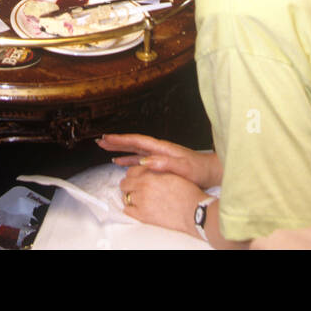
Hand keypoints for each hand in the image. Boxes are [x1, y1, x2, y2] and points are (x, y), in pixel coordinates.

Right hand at [98, 133, 221, 187]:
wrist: (210, 172)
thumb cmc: (198, 170)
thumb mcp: (183, 168)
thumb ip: (165, 163)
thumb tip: (145, 160)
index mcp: (161, 148)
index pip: (137, 141)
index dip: (122, 139)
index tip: (108, 138)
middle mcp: (157, 149)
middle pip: (133, 142)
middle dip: (116, 141)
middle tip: (100, 140)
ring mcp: (158, 155)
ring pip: (134, 150)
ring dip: (119, 148)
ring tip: (105, 147)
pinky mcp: (159, 163)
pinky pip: (138, 159)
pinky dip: (127, 159)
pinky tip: (119, 162)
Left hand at [118, 163, 205, 232]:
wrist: (194, 211)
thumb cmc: (187, 193)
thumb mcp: (171, 173)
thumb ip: (156, 169)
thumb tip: (147, 166)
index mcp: (149, 175)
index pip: (131, 171)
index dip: (133, 173)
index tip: (136, 177)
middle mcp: (143, 188)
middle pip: (125, 183)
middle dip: (129, 184)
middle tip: (135, 188)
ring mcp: (142, 202)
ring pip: (125, 197)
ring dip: (130, 196)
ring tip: (137, 198)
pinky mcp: (143, 216)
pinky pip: (127, 211)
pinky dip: (130, 208)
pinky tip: (136, 207)